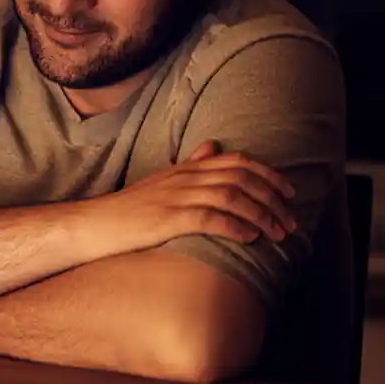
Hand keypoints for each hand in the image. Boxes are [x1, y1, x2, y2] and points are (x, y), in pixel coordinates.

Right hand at [87, 140, 297, 253]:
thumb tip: (213, 146)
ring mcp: (176, 197)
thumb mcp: (161, 180)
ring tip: (276, 234)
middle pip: (241, 178)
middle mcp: (184, 178)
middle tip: (290, 221)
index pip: (236, 161)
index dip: (268, 174)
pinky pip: (210, 218)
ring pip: (232, 197)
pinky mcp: (167, 219)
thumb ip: (190, 164)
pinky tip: (249, 237)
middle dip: (273, 199)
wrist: (94, 224)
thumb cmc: (129, 208)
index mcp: (185, 169)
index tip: (288, 193)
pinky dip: (235, 226)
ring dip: (261, 215)